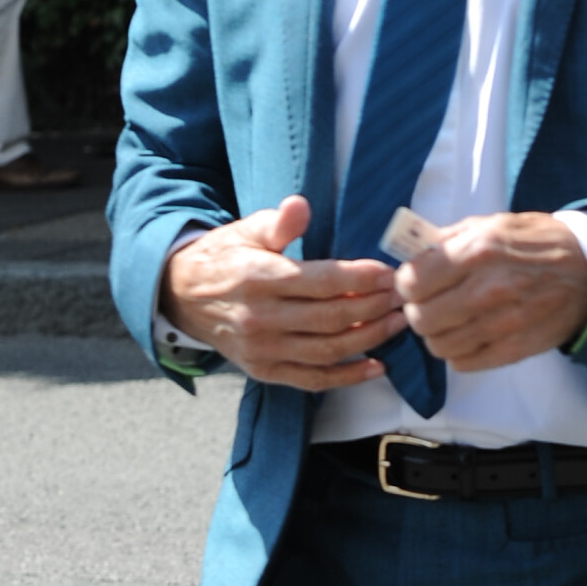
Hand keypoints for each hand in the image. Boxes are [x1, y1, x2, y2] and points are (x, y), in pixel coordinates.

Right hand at [161, 195, 405, 388]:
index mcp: (259, 277)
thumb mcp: (246, 229)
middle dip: (374, 307)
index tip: (389, 272)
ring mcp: (263, 350)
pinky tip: (376, 366)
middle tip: (404, 295)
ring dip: (369, 339)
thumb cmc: (225, 256)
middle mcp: (261, 318)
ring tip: (398, 322)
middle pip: (331, 318)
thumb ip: (278, 221)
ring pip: (327, 350)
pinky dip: (347, 377)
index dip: (360, 279)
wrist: (182, 295)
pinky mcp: (265, 371)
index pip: (321, 281)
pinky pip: (312, 379)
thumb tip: (300, 205)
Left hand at [395, 212, 586, 371]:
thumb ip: (449, 240)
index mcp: (479, 251)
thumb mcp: (491, 224)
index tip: (414, 282)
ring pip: (439, 345)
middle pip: (422, 318)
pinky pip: (464, 362)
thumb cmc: (536, 241)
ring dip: (436, 333)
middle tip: (429, 302)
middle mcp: (488, 289)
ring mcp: (503, 324)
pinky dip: (458, 351)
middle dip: (418, 310)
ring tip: (449, 319)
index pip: (414, 281)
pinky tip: (469, 333)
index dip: (406, 283)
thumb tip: (413, 257)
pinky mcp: (515, 349)